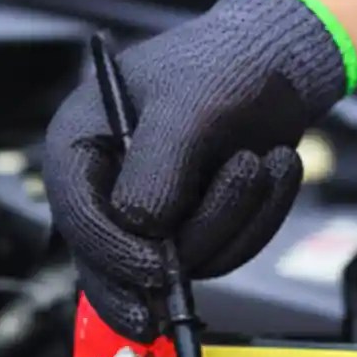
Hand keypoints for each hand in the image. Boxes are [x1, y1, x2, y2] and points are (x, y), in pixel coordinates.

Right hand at [45, 0, 346, 339]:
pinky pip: (221, 253)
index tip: (157, 270)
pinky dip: (256, 221)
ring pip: (180, 263)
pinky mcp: (192, 228)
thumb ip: (159, 165)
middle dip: (167, 269)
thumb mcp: (188, 104)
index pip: (79, 217)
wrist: (277, 63)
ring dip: (232, 220)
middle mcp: (106, 188)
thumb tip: (144, 229)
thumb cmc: (222, 64)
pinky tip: (275, 172)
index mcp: (80, 147)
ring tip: (260, 161)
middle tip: (187, 293)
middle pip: (114, 264)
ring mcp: (150, 214)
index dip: (113, 253)